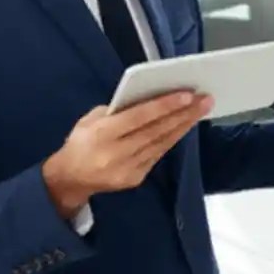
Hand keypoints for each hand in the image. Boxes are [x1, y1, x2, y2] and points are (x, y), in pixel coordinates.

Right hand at [42, 91, 212, 217]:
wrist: (69, 179)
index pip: (138, 118)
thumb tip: (147, 98)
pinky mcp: (136, 178)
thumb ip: (116, 110)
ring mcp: (128, 169)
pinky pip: (158, 154)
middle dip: (183, 114)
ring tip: (200, 110)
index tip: (187, 95)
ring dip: (183, 125)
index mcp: (102, 135)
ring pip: (161, 144)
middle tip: (204, 99)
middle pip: (156, 131)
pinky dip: (172, 138)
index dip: (164, 106)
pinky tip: (184, 125)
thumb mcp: (88, 120)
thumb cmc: (81, 142)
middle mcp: (116, 154)